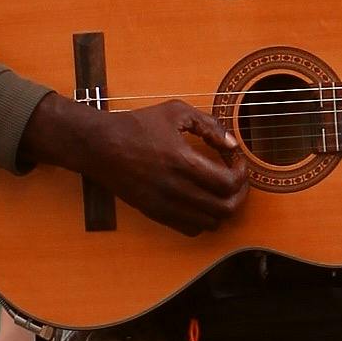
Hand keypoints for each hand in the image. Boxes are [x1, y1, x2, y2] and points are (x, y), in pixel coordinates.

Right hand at [25, 91, 249, 237]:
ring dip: (223, 208)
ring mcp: (164, 205)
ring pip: (211, 223)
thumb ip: (208, 124)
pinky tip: (201, 199)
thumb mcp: (175, 111)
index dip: (242, 173)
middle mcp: (174, 188)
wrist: (99, 146)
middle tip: (237, 178)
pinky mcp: (155, 213)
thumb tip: (231, 143)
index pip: (228, 183)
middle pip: (225, 209)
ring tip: (220, 190)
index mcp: (181, 161)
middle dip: (239, 194)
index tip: (236, 160)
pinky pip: (191, 229)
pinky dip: (204, 219)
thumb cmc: (137, 125)